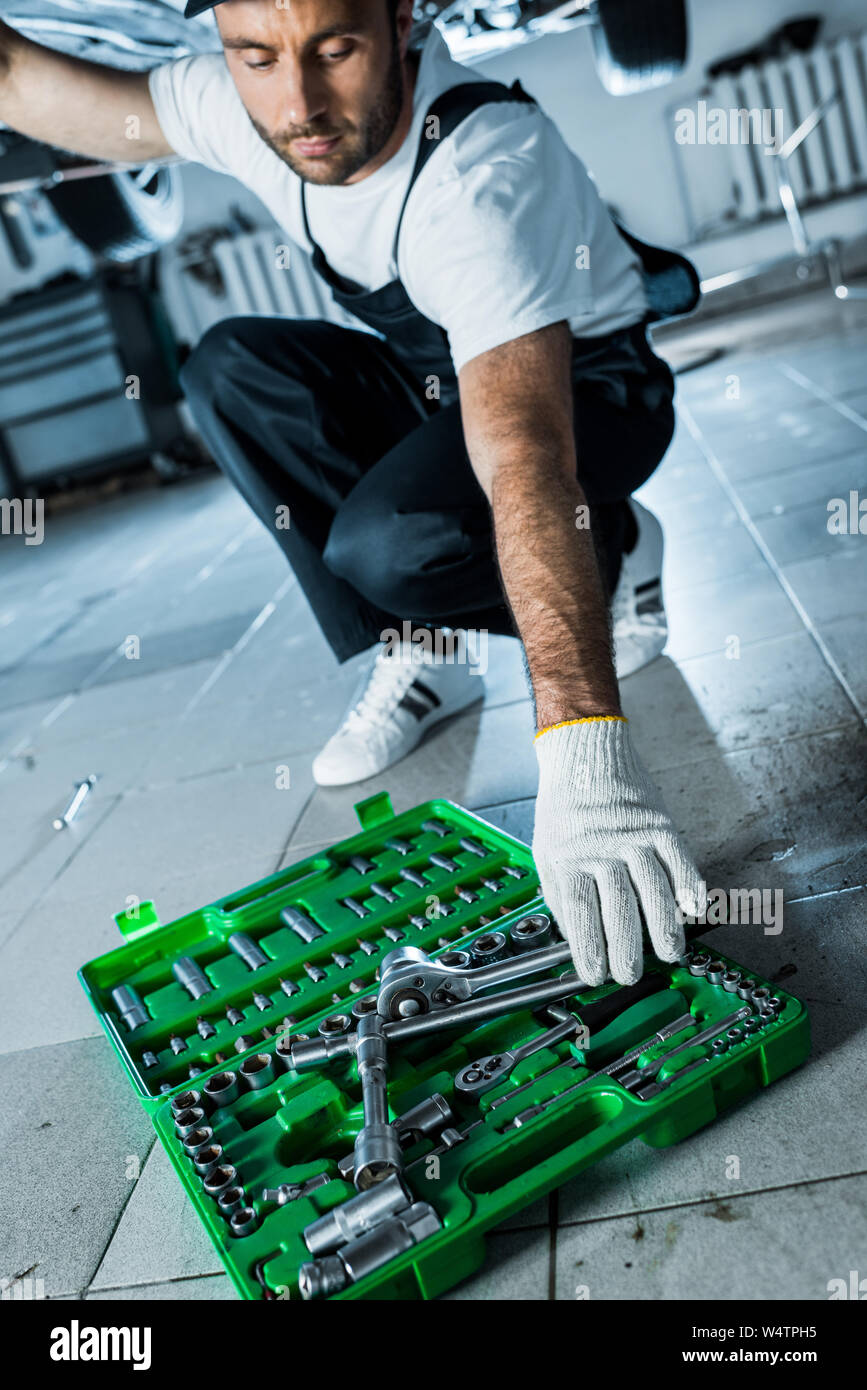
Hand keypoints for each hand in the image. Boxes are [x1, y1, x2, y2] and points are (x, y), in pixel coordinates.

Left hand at [532, 717, 704, 985]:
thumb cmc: (565, 806)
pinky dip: (689, 887)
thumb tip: (576, 937)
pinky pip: (679, 860)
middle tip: (631, 974)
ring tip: (669, 952)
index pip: (579, 910)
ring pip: (653, 887)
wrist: (585, 751)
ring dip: (664, 925)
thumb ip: (561, 892)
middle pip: (617, 905)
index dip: (588, 946)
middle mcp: (602, 847)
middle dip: (626, 947)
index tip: (594, 974)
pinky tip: (694, 911)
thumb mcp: (546, 849)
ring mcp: (633, 835)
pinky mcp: (660, 823)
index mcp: (568, 856)